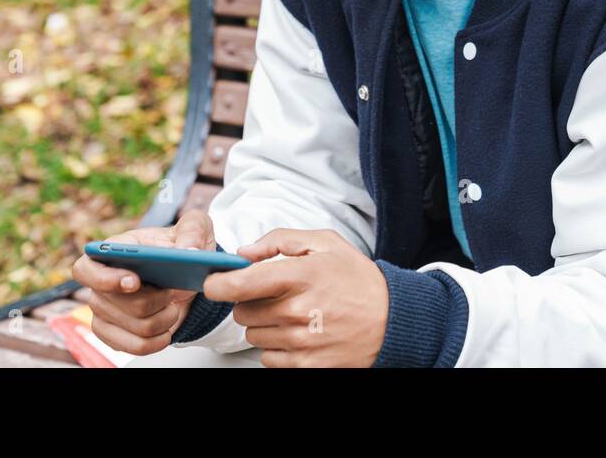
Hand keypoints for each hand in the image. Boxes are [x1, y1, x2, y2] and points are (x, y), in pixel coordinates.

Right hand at [71, 209, 215, 355]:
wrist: (187, 275)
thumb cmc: (181, 245)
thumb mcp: (194, 227)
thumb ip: (192, 231)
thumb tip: (188, 252)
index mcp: (111, 252)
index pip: (85, 268)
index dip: (104, 279)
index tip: (135, 282)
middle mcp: (101, 284)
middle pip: (116, 304)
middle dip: (154, 300)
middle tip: (172, 291)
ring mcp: (104, 311)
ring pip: (132, 327)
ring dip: (162, 320)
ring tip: (173, 307)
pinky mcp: (115, 334)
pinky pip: (134, 347)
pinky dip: (158, 341)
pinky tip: (168, 329)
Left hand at [203, 229, 388, 366]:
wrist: (391, 319)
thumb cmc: (357, 279)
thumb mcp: (325, 242)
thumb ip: (280, 240)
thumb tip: (244, 252)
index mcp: (299, 276)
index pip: (239, 285)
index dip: (218, 284)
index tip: (214, 282)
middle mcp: (296, 311)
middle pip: (241, 312)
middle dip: (251, 302)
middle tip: (276, 294)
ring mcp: (300, 342)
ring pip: (253, 335)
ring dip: (265, 324)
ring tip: (294, 313)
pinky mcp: (304, 365)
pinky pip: (267, 358)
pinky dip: (277, 347)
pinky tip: (299, 333)